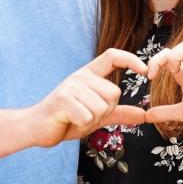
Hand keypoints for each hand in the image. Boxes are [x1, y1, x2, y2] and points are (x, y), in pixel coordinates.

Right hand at [30, 48, 147, 146]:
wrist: (37, 127)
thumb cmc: (67, 119)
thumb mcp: (97, 116)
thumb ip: (119, 113)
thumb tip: (144, 115)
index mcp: (89, 75)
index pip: (112, 56)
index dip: (131, 59)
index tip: (146, 70)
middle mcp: (81, 76)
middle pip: (114, 93)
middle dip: (105, 112)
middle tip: (86, 115)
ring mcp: (71, 86)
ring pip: (102, 108)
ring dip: (92, 120)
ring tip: (76, 118)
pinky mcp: (63, 99)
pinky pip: (88, 116)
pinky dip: (81, 124)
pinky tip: (69, 121)